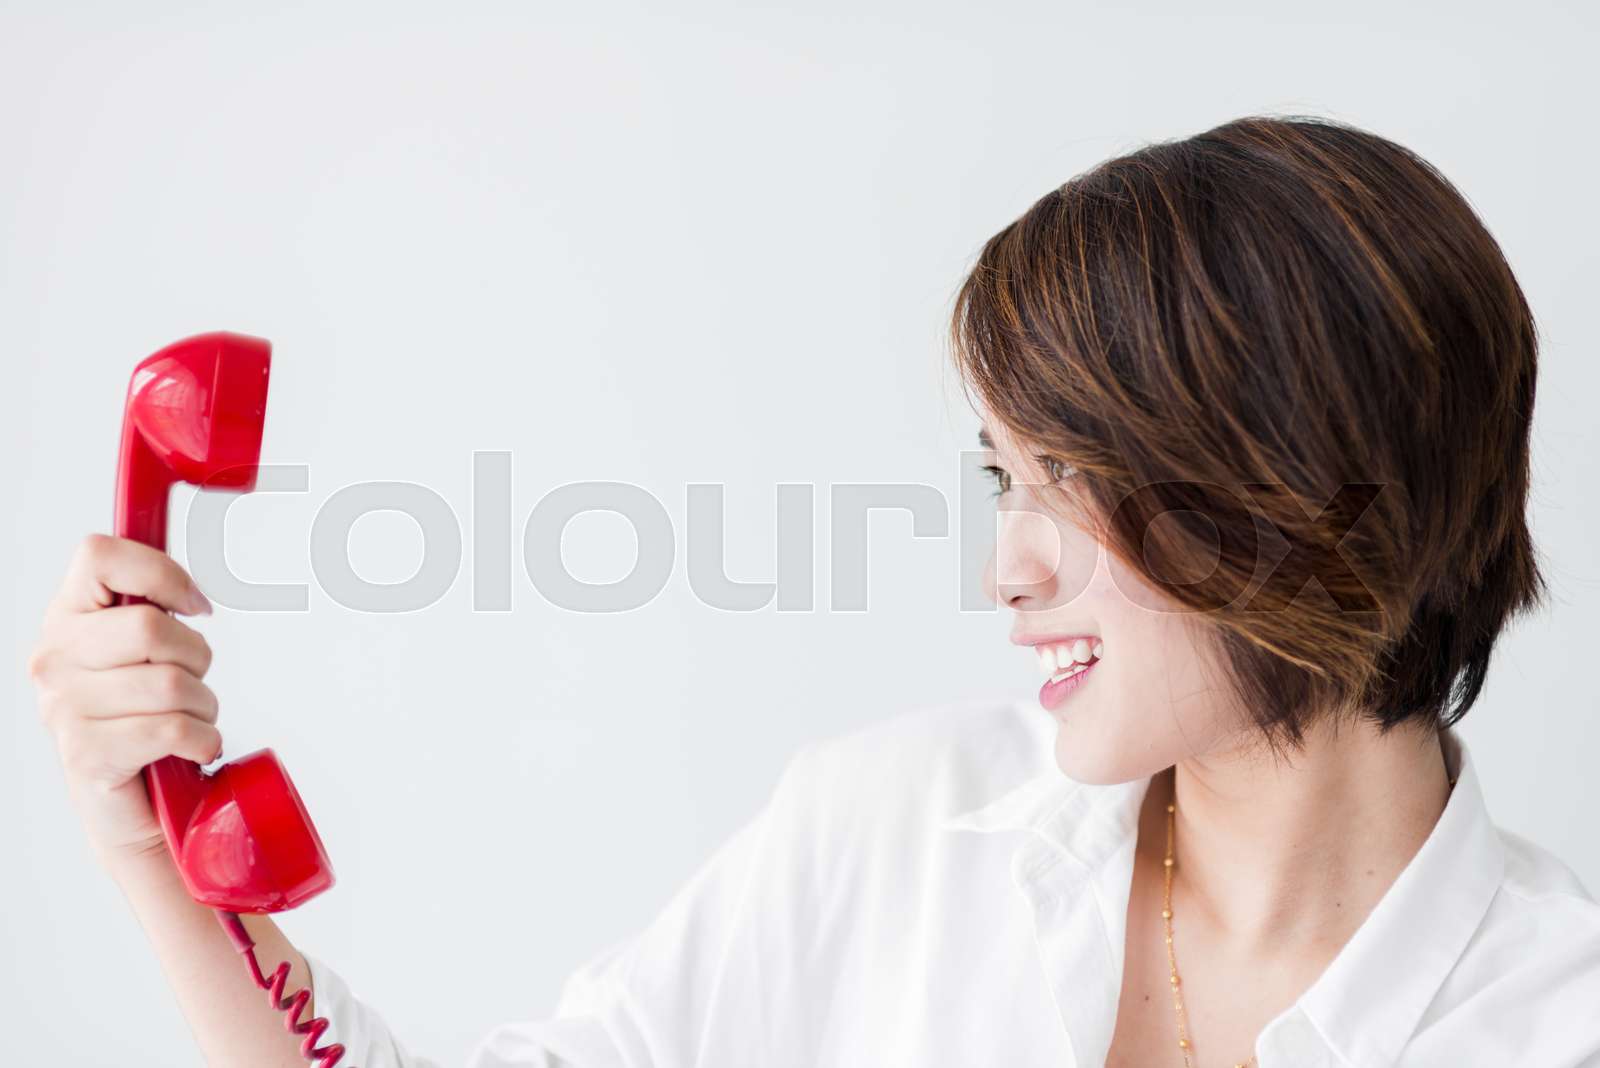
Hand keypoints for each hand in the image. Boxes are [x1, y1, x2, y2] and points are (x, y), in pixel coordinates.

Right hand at [28, 534, 222, 873]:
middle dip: (194, 656)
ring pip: (170, 682)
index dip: (162, 573)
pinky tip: (192, 747)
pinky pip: (172, 728)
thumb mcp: (144, 649)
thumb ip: (154, 605)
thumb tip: (192, 591)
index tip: (193, 606)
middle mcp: (53, 658)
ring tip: (189, 719)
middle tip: (190, 680)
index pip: (99, 556)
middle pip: (149, 626)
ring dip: (203, 706)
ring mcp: (63, 707)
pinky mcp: (87, 754)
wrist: (128, 802)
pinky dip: (203, 739)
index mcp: (66, 618)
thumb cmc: (143, 715)